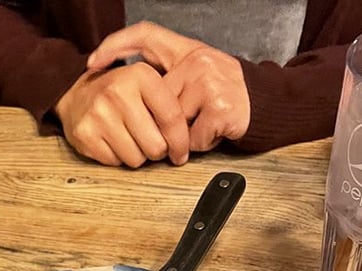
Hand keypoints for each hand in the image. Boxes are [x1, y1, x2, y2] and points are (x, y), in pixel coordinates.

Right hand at [54, 62, 190, 167]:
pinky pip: (115, 163)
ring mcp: (99, 114)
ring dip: (137, 155)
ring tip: (129, 138)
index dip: (181, 142)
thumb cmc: (120, 94)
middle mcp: (118, 92)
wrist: (77, 95)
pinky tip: (113, 142)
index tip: (181, 152)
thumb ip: (171, 104)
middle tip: (149, 141)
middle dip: (157, 150)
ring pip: (136, 159)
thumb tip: (188, 140)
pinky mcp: (86, 134)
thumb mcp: (148, 83)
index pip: (172, 118)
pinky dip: (117, 158)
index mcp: (141, 75)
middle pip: (156, 146)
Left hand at [87, 22, 250, 153]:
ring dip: (185, 136)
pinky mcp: (219, 107)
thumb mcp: (198, 76)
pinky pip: (193, 138)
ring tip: (205, 126)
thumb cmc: (229, 95)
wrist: (268, 104)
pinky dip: (202, 144)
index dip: (116, 45)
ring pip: (173, 123)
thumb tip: (131, 101)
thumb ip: (169, 83)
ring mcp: (208, 82)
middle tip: (181, 130)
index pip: (146, 35)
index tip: (93, 62)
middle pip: (157, 100)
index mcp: (187, 50)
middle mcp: (196, 61)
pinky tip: (215, 132)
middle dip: (162, 124)